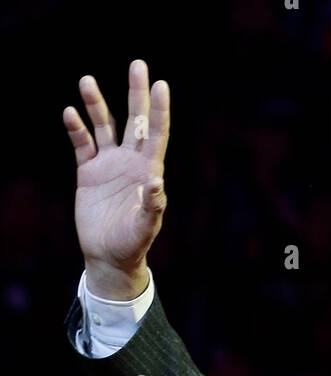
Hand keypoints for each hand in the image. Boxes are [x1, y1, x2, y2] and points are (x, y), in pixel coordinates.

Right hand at [62, 58, 169, 295]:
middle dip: (135, 93)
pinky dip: (76, 128)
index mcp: (148, 171)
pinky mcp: (88, 172)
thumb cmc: (132, 244)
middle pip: (134, 120)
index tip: (161, 84)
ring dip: (96, 104)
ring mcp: (108, 164)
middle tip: (138, 64)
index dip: (159, 110)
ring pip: (103, 126)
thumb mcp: (144, 228)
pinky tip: (70, 113)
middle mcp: (130, 162)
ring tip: (87, 81)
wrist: (108, 257)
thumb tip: (157, 183)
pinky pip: (82, 144)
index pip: (157, 134)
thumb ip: (152, 207)